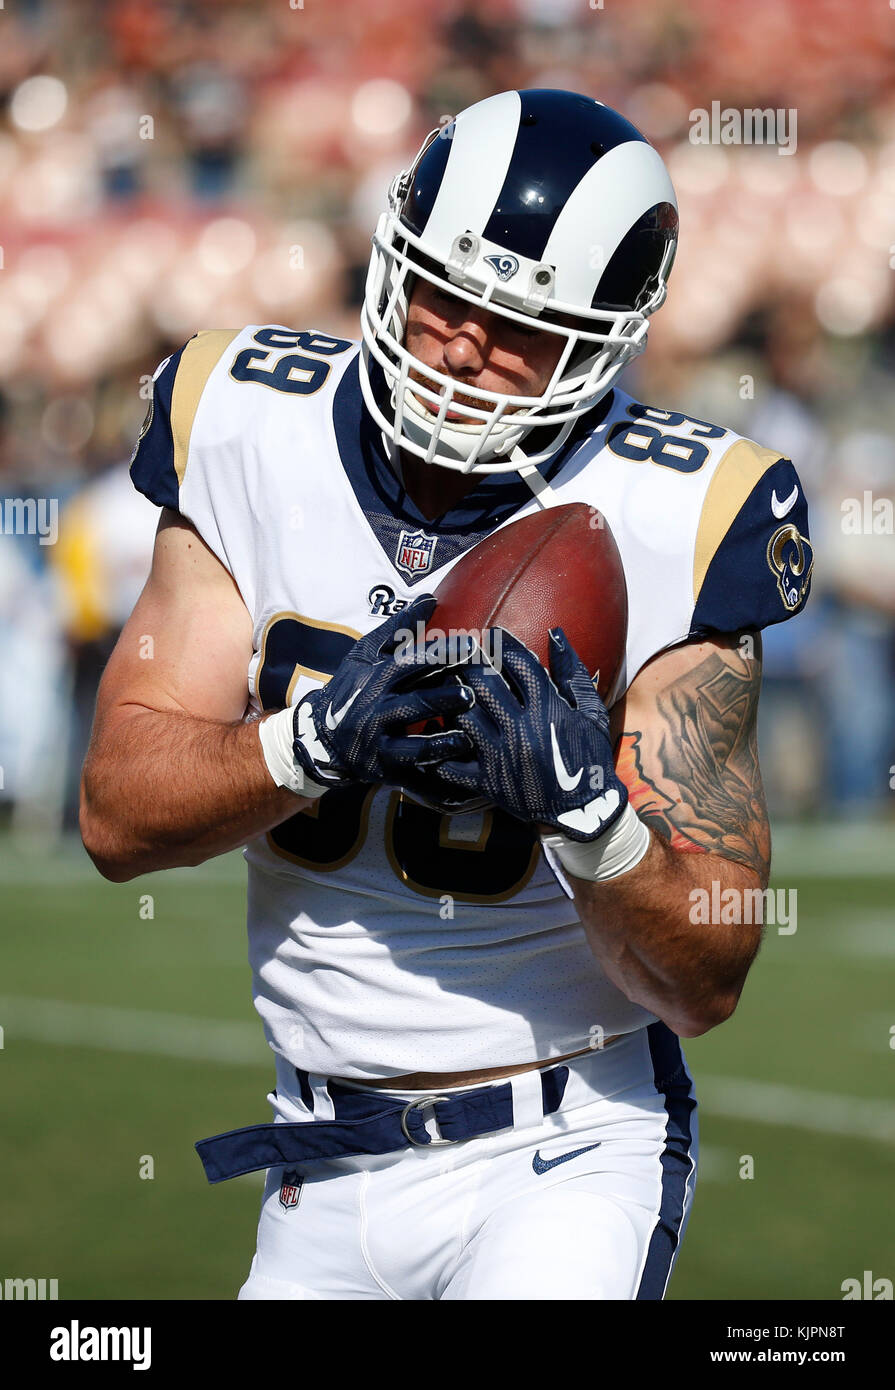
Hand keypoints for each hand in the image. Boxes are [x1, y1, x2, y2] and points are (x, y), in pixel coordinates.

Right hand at [291, 595, 471, 789]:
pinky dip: (433, 774)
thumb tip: (430, 598)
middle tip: (472, 692)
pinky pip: (411, 773)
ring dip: (440, 742)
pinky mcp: (384, 770)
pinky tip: (457, 770)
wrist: (320, 738)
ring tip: (468, 737)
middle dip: (442, 698)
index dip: (440, 654)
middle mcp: (375, 711)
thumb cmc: (351, 689)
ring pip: (412, 745)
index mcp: (375, 678)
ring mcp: (378, 744)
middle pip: (412, 703)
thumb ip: (398, 628)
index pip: (410, 663)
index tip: (471, 645)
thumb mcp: (365, 655)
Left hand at [402, 627, 627, 839]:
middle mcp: (521, 728)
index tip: (492, 634)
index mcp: (548, 708)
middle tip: (459, 650)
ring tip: (443, 681)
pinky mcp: (487, 782)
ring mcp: (500, 756)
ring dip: (450, 695)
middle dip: (468, 661)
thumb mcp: (591, 712)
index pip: (518, 662)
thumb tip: (555, 634)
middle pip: (482, 682)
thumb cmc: (589, 757)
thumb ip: (573, 672)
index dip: (501, 642)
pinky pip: (453, 763)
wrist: (585, 811)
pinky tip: (430, 728)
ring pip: (462, 715)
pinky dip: (437, 746)